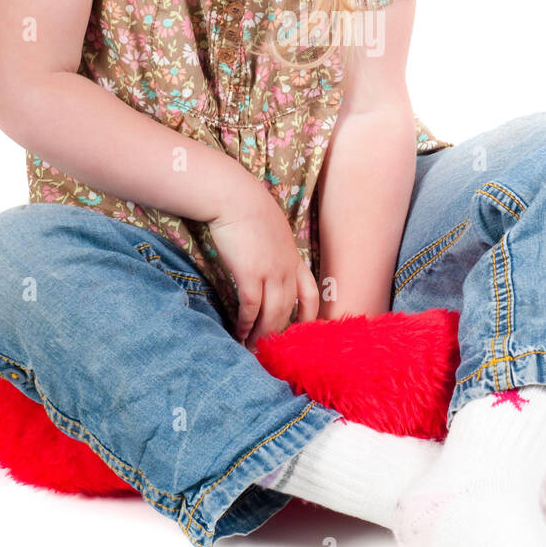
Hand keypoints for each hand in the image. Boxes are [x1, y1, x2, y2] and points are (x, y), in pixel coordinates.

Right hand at [207, 186, 319, 350]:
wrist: (235, 197)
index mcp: (294, 257)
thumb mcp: (272, 228)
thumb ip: (274, 248)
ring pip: (273, 314)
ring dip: (262, 334)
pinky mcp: (250, 274)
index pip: (310, 293)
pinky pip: (251, 308)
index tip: (302, 332)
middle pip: (290, 310)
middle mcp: (287, 268)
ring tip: (252, 348)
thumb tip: (267, 258)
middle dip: (279, 333)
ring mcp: (271, 272)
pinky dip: (246, 323)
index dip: (309, 316)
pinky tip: (239, 332)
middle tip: (269, 349)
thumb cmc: (247, 209)